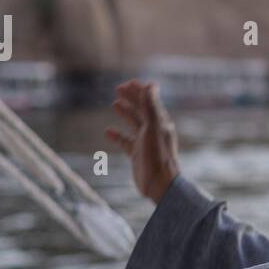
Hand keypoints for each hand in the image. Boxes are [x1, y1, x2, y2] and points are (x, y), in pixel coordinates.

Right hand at [105, 80, 179, 203]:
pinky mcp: (137, 155)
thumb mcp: (152, 128)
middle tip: (118, 89)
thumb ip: (150, 106)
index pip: (150, 102)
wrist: (159, 185)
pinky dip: (118, 135)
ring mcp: (145, 143)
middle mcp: (154, 131)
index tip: (128, 83)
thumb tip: (151, 84)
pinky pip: (126, 142)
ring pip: (134, 124)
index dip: (140, 91)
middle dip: (131, 98)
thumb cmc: (157, 156)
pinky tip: (108, 132)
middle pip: (141, 110)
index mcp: (161, 123)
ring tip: (115, 104)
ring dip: (125, 113)